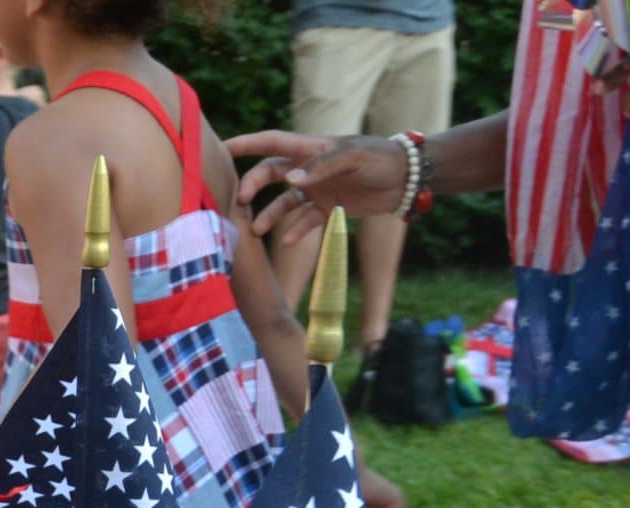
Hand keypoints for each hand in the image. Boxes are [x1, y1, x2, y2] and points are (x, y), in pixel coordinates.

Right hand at [228, 131, 407, 243]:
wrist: (407, 178)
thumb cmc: (382, 158)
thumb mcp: (354, 157)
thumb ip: (322, 167)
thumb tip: (290, 181)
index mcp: (311, 148)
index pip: (271, 142)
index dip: (246, 143)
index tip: (222, 147)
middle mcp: (309, 168)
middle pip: (270, 174)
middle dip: (251, 185)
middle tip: (238, 201)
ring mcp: (317, 189)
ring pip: (283, 202)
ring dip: (268, 215)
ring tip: (256, 231)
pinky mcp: (328, 208)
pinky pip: (304, 222)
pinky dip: (294, 232)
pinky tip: (286, 244)